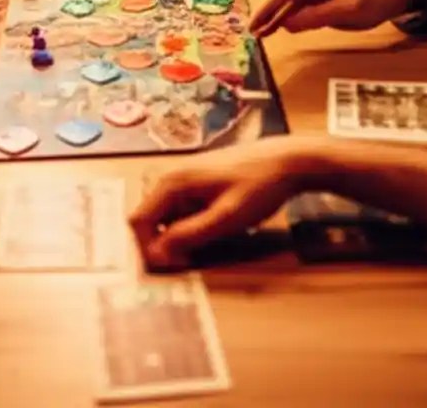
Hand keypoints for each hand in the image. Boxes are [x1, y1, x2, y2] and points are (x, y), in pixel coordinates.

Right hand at [130, 138, 309, 269]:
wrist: (288, 161)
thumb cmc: (258, 187)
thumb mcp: (226, 218)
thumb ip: (189, 235)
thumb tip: (157, 254)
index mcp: (172, 183)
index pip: (138, 221)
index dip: (149, 248)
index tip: (174, 266)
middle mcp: (171, 178)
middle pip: (149, 220)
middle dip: (164, 244)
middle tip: (193, 260)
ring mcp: (184, 180)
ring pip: (166, 218)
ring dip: (180, 237)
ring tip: (209, 244)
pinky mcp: (197, 184)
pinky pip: (182, 211)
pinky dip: (192, 226)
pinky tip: (216, 230)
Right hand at [248, 0, 423, 37]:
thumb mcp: (350, 9)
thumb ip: (318, 16)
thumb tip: (288, 24)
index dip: (269, 6)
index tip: (255, 21)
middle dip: (267, 13)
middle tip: (251, 31)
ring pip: (289, 4)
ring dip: (275, 18)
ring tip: (259, 34)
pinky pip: (299, 9)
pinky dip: (288, 19)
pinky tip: (276, 29)